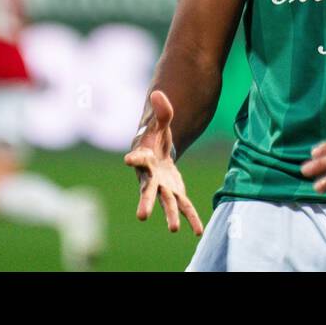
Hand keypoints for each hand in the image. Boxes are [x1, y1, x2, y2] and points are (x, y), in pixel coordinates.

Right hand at [123, 90, 203, 235]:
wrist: (156, 154)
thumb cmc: (155, 137)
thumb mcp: (161, 122)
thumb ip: (162, 111)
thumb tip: (159, 93)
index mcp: (144, 158)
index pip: (137, 158)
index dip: (134, 158)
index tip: (128, 159)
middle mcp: (150, 177)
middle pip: (148, 190)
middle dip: (146, 202)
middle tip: (142, 216)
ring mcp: (162, 187)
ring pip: (166, 202)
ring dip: (170, 215)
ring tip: (174, 229)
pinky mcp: (175, 192)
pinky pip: (184, 206)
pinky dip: (192, 217)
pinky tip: (197, 231)